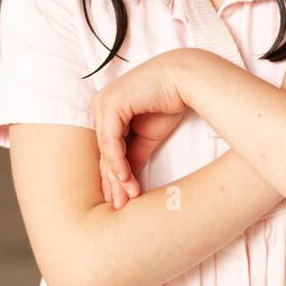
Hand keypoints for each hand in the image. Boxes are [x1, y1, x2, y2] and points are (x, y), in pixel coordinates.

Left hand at [91, 50, 190, 209]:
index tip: (122, 199)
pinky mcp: (110, 104)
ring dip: (115, 176)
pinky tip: (124, 178)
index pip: (108, 149)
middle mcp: (101, 106)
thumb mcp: (147, 136)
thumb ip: (134, 155)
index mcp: (108, 111)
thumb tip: (125, 180)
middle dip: (112, 181)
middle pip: (104, 151)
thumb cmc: (168, 102)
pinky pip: (110, 140)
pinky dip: (116, 161)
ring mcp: (103, 103)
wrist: (184, 79)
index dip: (114, 176)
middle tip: (119, 206)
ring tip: (124, 198)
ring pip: (106, 148)